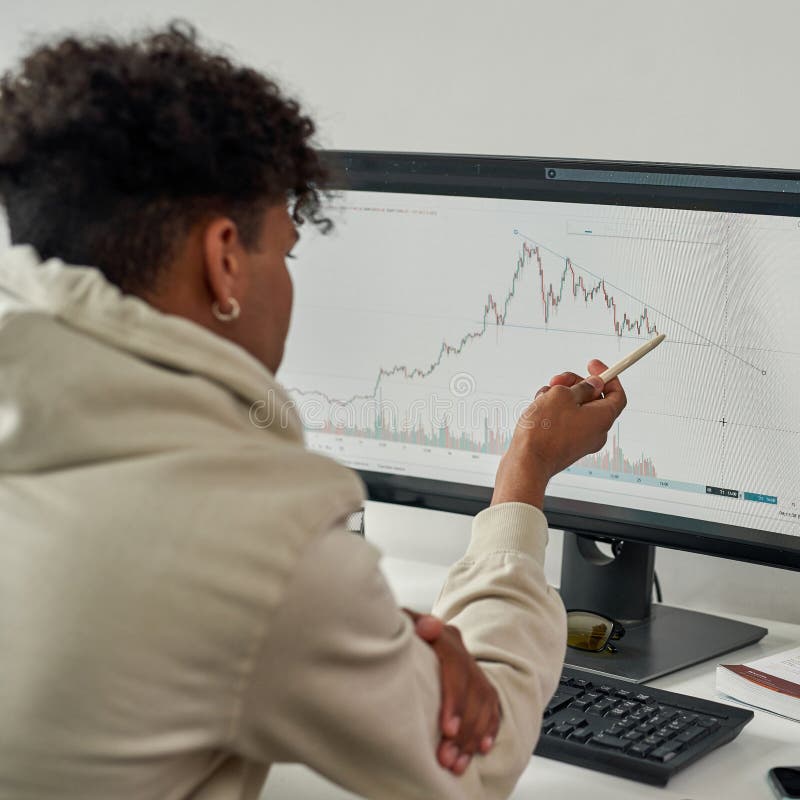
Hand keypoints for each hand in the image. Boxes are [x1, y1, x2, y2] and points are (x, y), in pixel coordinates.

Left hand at [404, 609, 500, 774]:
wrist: (412, 635)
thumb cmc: (400, 636)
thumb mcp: (401, 624)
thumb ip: (412, 624)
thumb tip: (428, 627)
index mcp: (445, 637)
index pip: (457, 667)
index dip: (455, 699)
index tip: (447, 730)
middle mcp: (463, 652)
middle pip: (473, 691)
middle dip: (463, 728)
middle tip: (446, 758)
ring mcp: (473, 669)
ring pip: (485, 704)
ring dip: (473, 737)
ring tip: (456, 765)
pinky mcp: (480, 686)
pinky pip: (492, 708)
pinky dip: (489, 730)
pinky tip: (481, 750)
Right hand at [492, 359, 626, 507]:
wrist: (527, 462)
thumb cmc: (544, 431)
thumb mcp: (562, 395)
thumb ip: (581, 387)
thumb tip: (593, 385)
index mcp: (603, 418)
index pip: (617, 393)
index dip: (608, 376)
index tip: (593, 366)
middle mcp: (596, 431)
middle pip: (593, 399)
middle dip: (575, 385)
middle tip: (558, 380)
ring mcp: (581, 441)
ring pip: (576, 409)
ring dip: (561, 397)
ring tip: (543, 397)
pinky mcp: (566, 446)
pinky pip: (566, 422)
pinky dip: (554, 412)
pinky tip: (538, 409)